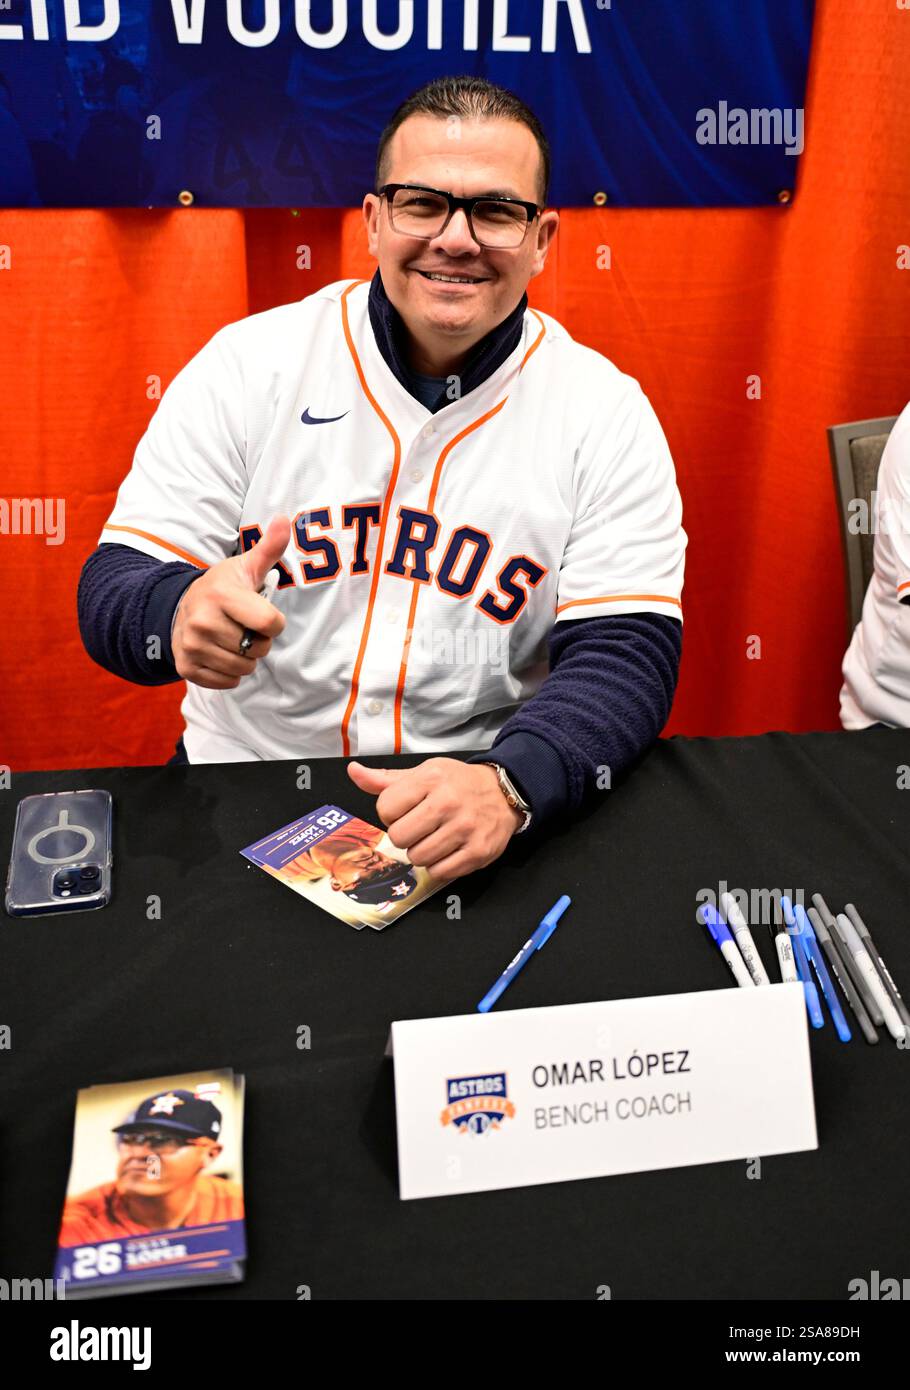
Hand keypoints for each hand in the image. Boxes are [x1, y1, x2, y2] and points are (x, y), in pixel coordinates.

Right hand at [172, 515, 289, 689]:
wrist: (181, 607)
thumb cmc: (224, 588)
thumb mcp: (246, 567)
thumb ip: (269, 547)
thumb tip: (283, 519)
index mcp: (222, 595)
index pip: (271, 625)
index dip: (273, 622)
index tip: (260, 613)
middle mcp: (203, 621)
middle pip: (258, 649)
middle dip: (258, 641)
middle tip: (244, 627)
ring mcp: (192, 646)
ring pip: (244, 669)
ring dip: (245, 659)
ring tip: (233, 639)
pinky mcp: (187, 667)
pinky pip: (226, 683)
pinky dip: (229, 674)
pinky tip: (221, 653)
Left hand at [346, 757, 523, 880]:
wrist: (503, 793)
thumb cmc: (457, 783)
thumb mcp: (424, 773)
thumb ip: (386, 779)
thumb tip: (353, 771)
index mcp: (430, 780)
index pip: (385, 808)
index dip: (391, 813)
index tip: (406, 810)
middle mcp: (448, 803)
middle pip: (399, 837)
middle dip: (404, 836)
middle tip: (420, 828)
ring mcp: (465, 829)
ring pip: (418, 858)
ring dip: (421, 852)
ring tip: (435, 838)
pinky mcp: (478, 852)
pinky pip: (440, 872)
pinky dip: (439, 866)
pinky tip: (447, 850)